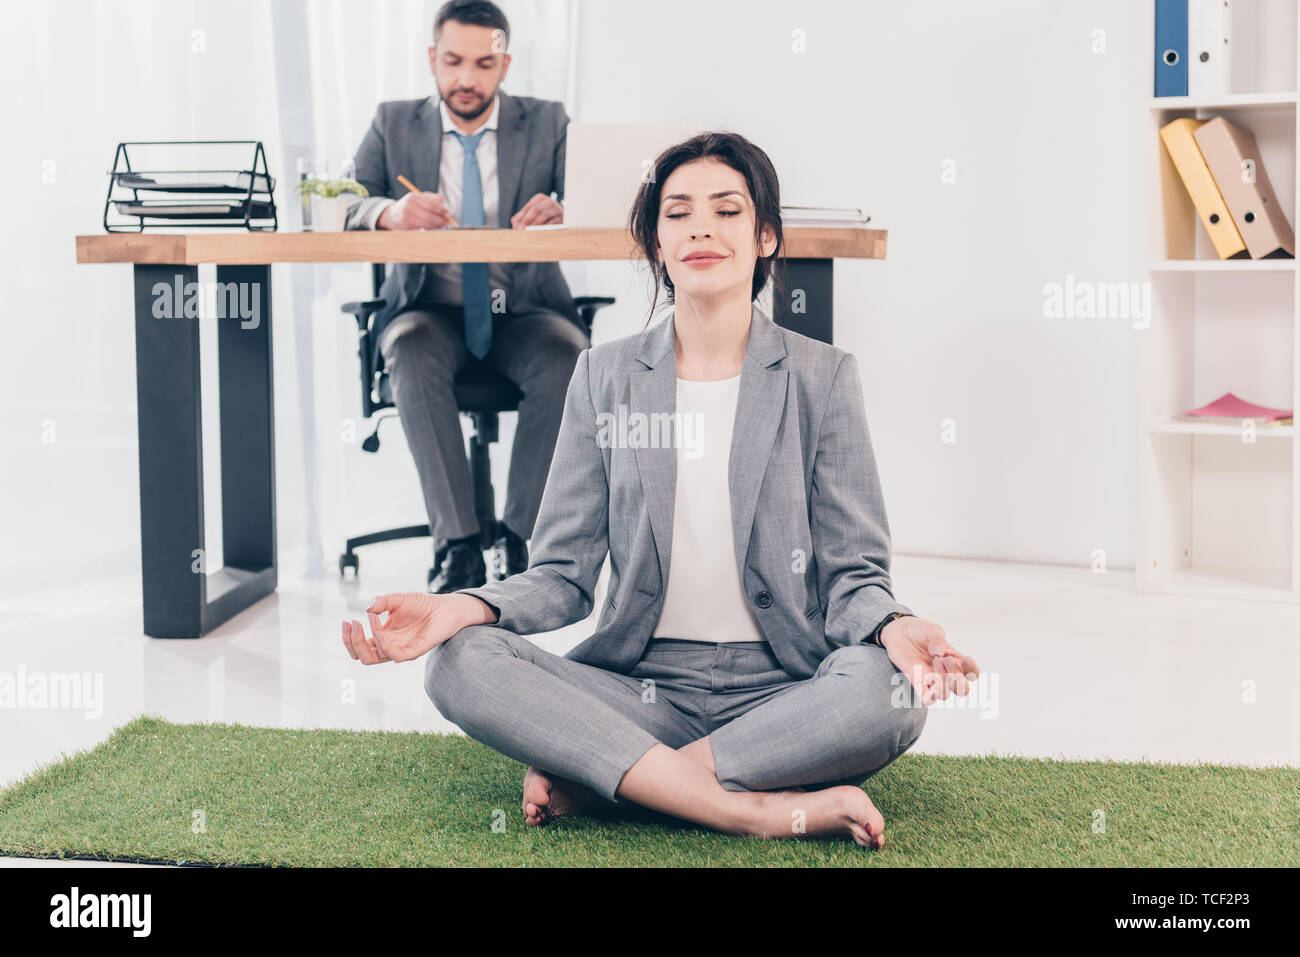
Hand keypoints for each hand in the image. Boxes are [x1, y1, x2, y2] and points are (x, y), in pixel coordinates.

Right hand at [341, 593, 495, 663]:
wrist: (446, 607)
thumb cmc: (422, 605)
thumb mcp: (397, 599)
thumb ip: (381, 602)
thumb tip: (367, 608)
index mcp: (383, 637)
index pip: (360, 646)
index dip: (349, 638)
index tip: (346, 621)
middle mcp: (390, 646)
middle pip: (363, 656)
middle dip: (352, 642)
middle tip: (352, 624)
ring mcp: (401, 650)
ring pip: (374, 659)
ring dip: (363, 642)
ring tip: (364, 622)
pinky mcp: (414, 651)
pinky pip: (395, 655)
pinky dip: (383, 643)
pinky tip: (379, 628)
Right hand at [377, 191, 453, 229]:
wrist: (392, 214)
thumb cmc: (411, 205)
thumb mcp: (419, 198)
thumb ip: (433, 199)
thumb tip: (444, 206)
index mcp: (413, 197)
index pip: (431, 204)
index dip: (442, 210)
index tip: (449, 215)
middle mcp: (408, 207)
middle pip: (429, 216)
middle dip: (441, 221)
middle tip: (448, 224)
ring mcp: (406, 218)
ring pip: (426, 225)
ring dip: (436, 227)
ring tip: (442, 227)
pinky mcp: (405, 227)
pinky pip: (421, 230)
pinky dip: (429, 230)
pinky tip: (433, 230)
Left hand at [510, 192, 562, 227]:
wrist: (560, 220)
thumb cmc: (543, 218)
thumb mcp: (531, 215)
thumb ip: (521, 217)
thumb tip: (514, 222)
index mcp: (539, 198)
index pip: (528, 207)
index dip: (522, 217)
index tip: (517, 226)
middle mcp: (548, 201)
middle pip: (535, 210)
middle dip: (527, 221)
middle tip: (521, 230)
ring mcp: (556, 208)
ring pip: (544, 215)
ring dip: (535, 225)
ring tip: (529, 232)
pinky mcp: (561, 217)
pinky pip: (552, 222)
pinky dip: (545, 228)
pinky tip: (539, 233)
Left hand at [880, 616, 978, 705]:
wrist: (900, 632)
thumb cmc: (920, 631)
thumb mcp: (932, 630)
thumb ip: (937, 638)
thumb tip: (938, 652)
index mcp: (956, 661)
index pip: (972, 674)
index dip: (973, 671)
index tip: (965, 659)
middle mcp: (947, 673)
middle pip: (962, 689)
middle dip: (957, 678)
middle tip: (944, 660)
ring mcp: (932, 680)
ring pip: (945, 695)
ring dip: (941, 682)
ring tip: (934, 663)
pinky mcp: (917, 683)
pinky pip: (926, 699)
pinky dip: (929, 697)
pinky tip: (926, 684)